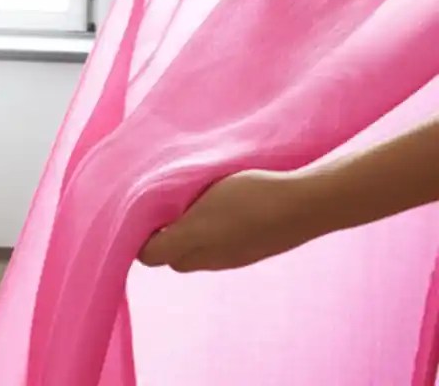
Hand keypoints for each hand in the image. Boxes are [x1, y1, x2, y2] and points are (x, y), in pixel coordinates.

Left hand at [137, 170, 319, 272]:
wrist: (305, 206)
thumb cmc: (254, 191)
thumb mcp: (208, 187)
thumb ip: (174, 202)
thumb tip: (153, 210)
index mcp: (192, 239)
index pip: (149, 255)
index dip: (141, 238)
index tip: (144, 215)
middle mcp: (208, 258)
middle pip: (171, 260)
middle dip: (164, 241)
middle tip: (168, 212)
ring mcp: (229, 261)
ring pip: (194, 259)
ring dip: (188, 243)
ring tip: (195, 212)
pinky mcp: (247, 258)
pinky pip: (217, 257)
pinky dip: (211, 243)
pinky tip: (222, 218)